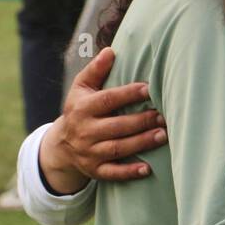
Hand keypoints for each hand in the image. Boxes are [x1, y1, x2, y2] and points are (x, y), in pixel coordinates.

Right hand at [38, 47, 166, 193]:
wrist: (60, 145)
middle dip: (140, 121)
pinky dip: (129, 172)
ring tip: (163, 135)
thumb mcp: (81, 88)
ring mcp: (88, 152)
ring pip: (117, 149)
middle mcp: (84, 131)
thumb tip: (111, 51)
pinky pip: (112, 173)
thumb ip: (96, 70)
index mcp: (82, 108)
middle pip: (115, 127)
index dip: (128, 94)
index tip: (149, 88)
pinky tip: (148, 169)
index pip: (107, 100)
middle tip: (164, 115)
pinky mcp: (94, 170)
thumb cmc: (80, 109)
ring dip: (141, 143)